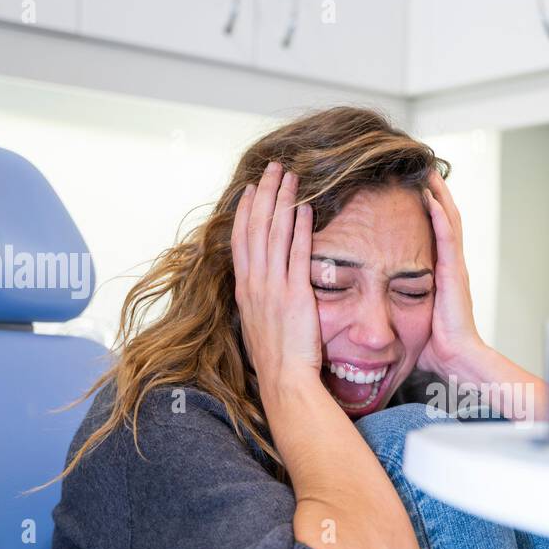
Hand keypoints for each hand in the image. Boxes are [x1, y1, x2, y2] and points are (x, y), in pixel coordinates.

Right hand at [231, 163, 320, 403]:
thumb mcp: (259, 323)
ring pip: (275, 233)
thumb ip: (261, 300)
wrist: (284, 380)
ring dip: (283, 201)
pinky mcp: (295, 294)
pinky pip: (298, 253)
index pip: (241, 239)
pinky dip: (301, 228)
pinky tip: (306, 209)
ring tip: (290, 177)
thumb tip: (267, 288)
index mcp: (245, 289)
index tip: (252, 189)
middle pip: (256, 227)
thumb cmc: (276, 359)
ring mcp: (273, 287)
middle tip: (273, 168)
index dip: (246, 210)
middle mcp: (255, 283)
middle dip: (265, 193)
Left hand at [417, 169, 485, 377]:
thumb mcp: (414, 319)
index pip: (436, 231)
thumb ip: (401, 306)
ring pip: (448, 219)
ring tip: (426, 169)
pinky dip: (438, 213)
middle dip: (434, 191)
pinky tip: (429, 194)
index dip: (428, 208)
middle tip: (421, 166)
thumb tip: (376, 307)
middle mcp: (451, 265)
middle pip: (444, 217)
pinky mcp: (453, 273)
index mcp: (442, 273)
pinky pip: (447, 236)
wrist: (456, 360)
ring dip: (437, 193)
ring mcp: (455, 267)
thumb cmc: (436, 347)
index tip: (414, 187)